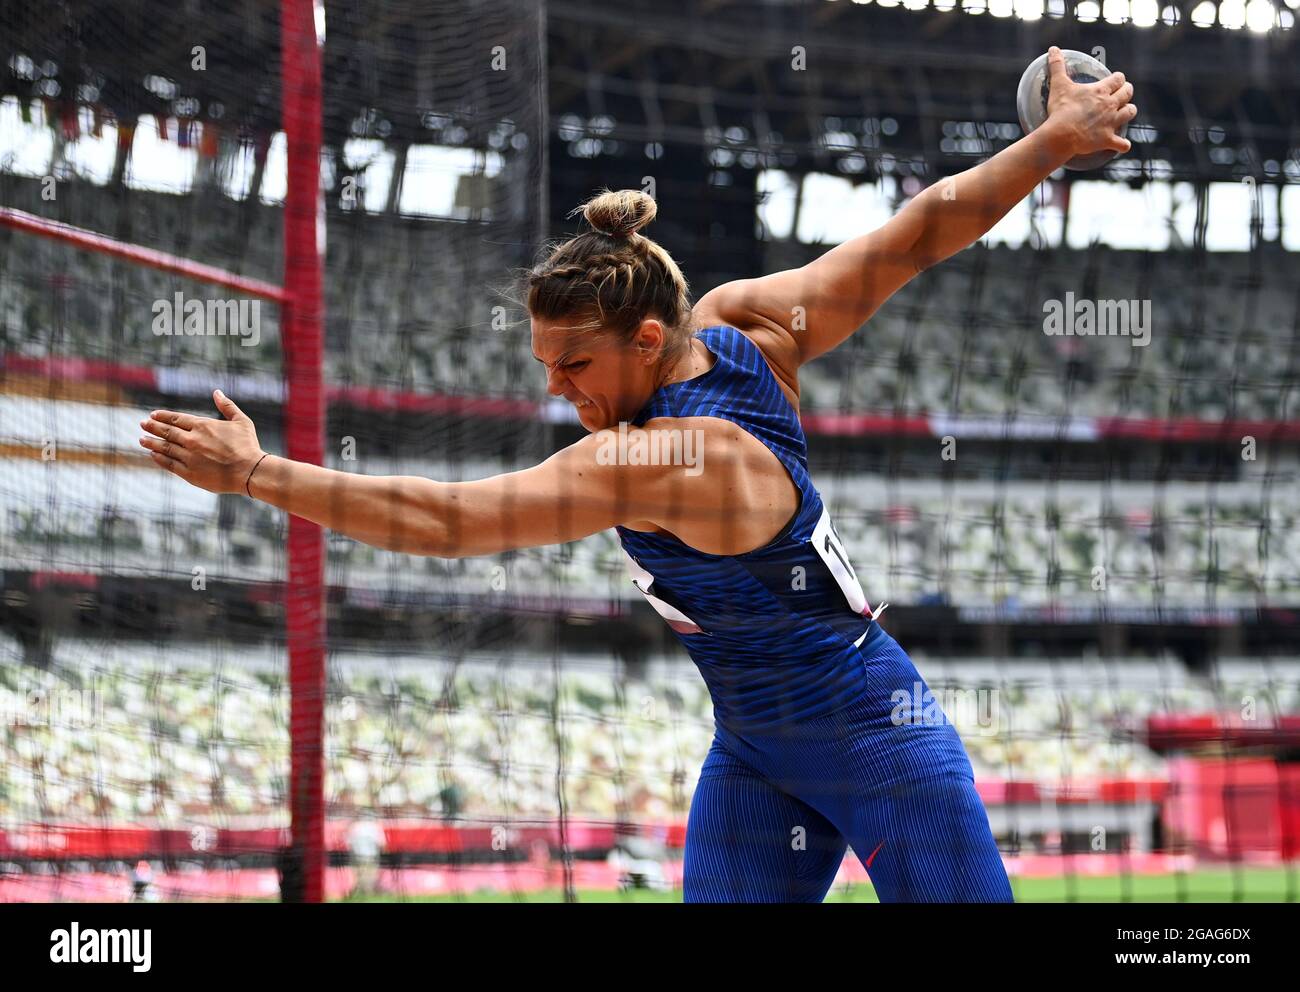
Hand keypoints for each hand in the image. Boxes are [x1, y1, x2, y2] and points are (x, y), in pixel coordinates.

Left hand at [139, 389, 266, 493]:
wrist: (250, 471)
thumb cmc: (248, 446)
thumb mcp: (241, 422)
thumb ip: (227, 406)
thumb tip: (217, 392)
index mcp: (202, 425)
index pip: (176, 418)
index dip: (163, 416)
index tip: (152, 415)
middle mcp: (192, 439)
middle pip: (167, 431)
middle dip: (152, 427)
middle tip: (142, 424)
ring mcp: (189, 456)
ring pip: (164, 447)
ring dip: (151, 442)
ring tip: (141, 439)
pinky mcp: (189, 473)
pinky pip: (169, 464)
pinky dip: (160, 458)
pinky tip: (153, 455)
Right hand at [1044, 46, 1135, 159]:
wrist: (1061, 135)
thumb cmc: (1060, 110)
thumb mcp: (1059, 86)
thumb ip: (1057, 66)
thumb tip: (1053, 49)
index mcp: (1101, 91)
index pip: (1118, 78)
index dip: (1118, 78)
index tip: (1115, 80)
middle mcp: (1110, 105)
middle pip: (1128, 93)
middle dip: (1126, 92)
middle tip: (1120, 94)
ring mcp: (1111, 122)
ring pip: (1130, 113)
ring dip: (1128, 111)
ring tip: (1124, 113)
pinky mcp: (1107, 139)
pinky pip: (1122, 143)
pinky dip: (1123, 144)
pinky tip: (1122, 144)